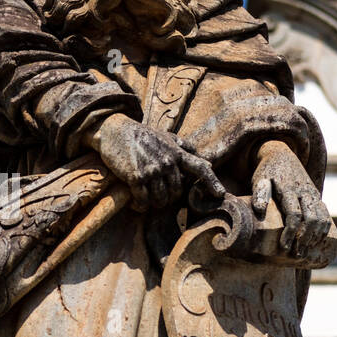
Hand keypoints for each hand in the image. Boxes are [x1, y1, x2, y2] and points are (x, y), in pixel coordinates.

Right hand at [87, 116, 224, 211]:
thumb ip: (186, 150)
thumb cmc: (142, 135)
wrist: (115, 130)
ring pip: (160, 200)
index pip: (200, 168)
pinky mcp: (136, 176)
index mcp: (177, 152)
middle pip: (176, 193)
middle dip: (168, 199)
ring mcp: (152, 170)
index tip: (221, 194)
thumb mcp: (166, 137)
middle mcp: (168, 161)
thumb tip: (208, 163)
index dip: (212, 182)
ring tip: (145, 199)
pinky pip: (143, 200)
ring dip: (153, 203)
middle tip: (157, 195)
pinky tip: (136, 202)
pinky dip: (140, 205)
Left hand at [251, 140, 332, 256]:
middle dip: (304, 238)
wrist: (282, 156)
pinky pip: (326, 214)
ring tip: (305, 250)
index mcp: (289, 189)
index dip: (290, 232)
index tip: (284, 246)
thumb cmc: (266, 172)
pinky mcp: (316, 196)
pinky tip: (316, 241)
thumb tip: (259, 210)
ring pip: (321, 218)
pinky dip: (324, 229)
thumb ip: (259, 193)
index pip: (294, 215)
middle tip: (296, 254)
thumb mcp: (259, 179)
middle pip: (311, 219)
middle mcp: (304, 192)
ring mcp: (312, 194)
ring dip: (315, 236)